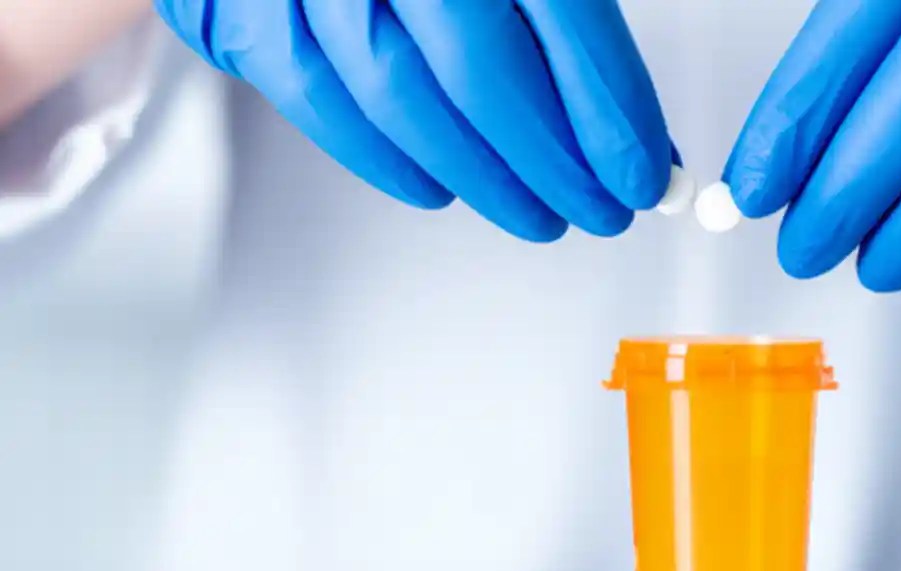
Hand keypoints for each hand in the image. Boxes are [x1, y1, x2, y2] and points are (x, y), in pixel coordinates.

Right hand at [155, 0, 673, 241]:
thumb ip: (572, 20)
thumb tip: (633, 132)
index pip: (565, 19)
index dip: (608, 111)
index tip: (642, 176)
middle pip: (483, 71)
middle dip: (553, 164)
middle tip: (600, 211)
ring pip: (403, 98)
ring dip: (481, 178)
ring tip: (537, 214)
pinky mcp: (253, 13)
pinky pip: (319, 99)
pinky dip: (385, 160)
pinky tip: (438, 188)